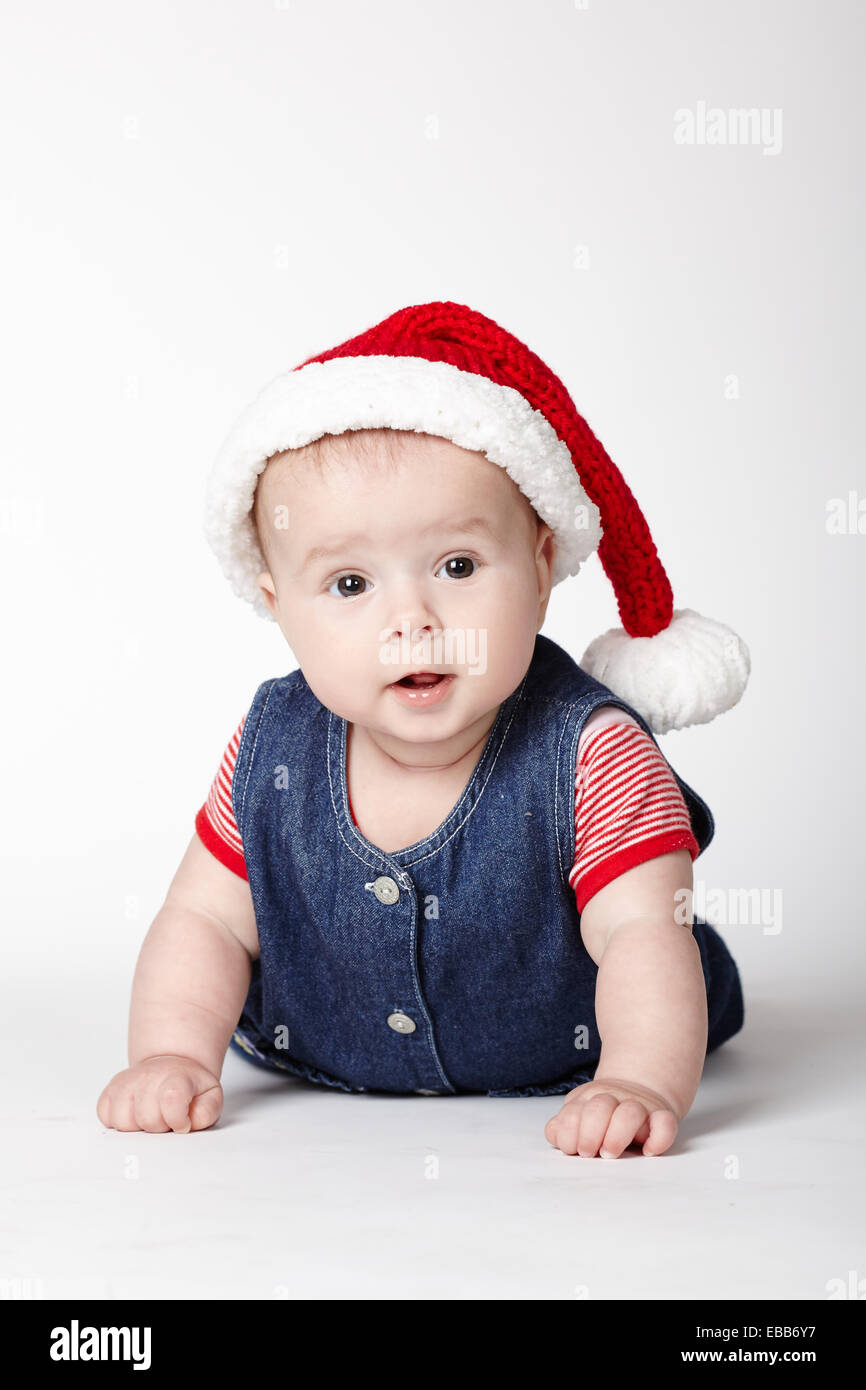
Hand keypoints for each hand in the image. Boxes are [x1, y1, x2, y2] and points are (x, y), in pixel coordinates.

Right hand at [96, 1054, 222, 1133]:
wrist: (171, 1067)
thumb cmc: (189, 1086)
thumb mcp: (210, 1095)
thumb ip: (207, 1111)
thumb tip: (190, 1123)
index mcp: (176, 1076)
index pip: (171, 1099)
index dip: (178, 1119)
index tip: (183, 1123)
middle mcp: (148, 1075)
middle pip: (147, 1119)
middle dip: (160, 1126)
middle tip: (168, 1118)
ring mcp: (126, 1083)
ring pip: (122, 1121)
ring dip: (138, 1126)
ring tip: (151, 1115)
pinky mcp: (109, 1091)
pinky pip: (105, 1116)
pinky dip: (118, 1121)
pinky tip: (134, 1113)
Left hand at [544, 1076, 678, 1157]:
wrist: (637, 1090)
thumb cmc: (602, 1114)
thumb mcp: (578, 1113)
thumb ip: (563, 1126)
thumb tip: (556, 1135)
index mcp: (589, 1098)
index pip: (574, 1112)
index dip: (570, 1132)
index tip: (574, 1148)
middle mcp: (614, 1098)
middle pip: (600, 1108)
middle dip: (590, 1134)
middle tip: (590, 1153)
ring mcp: (639, 1106)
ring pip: (630, 1113)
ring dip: (617, 1135)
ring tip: (610, 1152)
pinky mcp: (661, 1116)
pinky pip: (665, 1124)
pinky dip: (658, 1139)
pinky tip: (647, 1151)